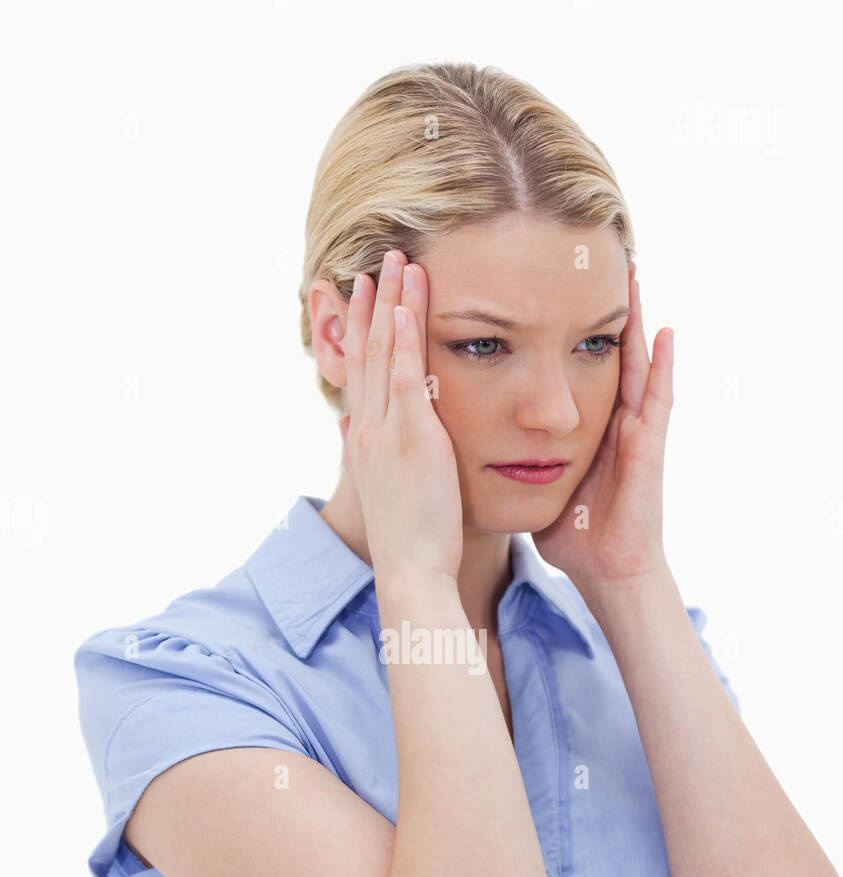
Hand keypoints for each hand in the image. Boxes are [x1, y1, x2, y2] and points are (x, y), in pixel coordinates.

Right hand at [341, 248, 463, 584]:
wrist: (411, 570)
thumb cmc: (410, 542)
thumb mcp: (385, 493)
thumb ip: (370, 457)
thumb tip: (352, 434)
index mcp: (366, 441)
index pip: (361, 374)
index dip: (359, 331)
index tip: (361, 296)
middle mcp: (370, 428)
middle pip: (367, 352)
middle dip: (372, 304)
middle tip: (378, 262)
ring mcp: (387, 429)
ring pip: (384, 352)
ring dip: (390, 304)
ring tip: (397, 262)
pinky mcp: (412, 436)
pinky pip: (406, 374)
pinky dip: (405, 337)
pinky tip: (408, 303)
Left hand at [532, 265, 672, 597]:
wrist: (607, 572)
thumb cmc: (574, 537)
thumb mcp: (536, 485)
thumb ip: (512, 460)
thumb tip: (468, 444)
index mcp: (586, 429)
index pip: (573, 368)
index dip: (563, 333)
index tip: (544, 293)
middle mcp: (614, 423)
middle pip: (606, 356)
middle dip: (602, 314)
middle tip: (595, 264)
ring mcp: (636, 432)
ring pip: (636, 365)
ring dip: (636, 322)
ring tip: (633, 276)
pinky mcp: (650, 447)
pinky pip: (659, 398)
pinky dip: (664, 365)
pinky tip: (664, 330)